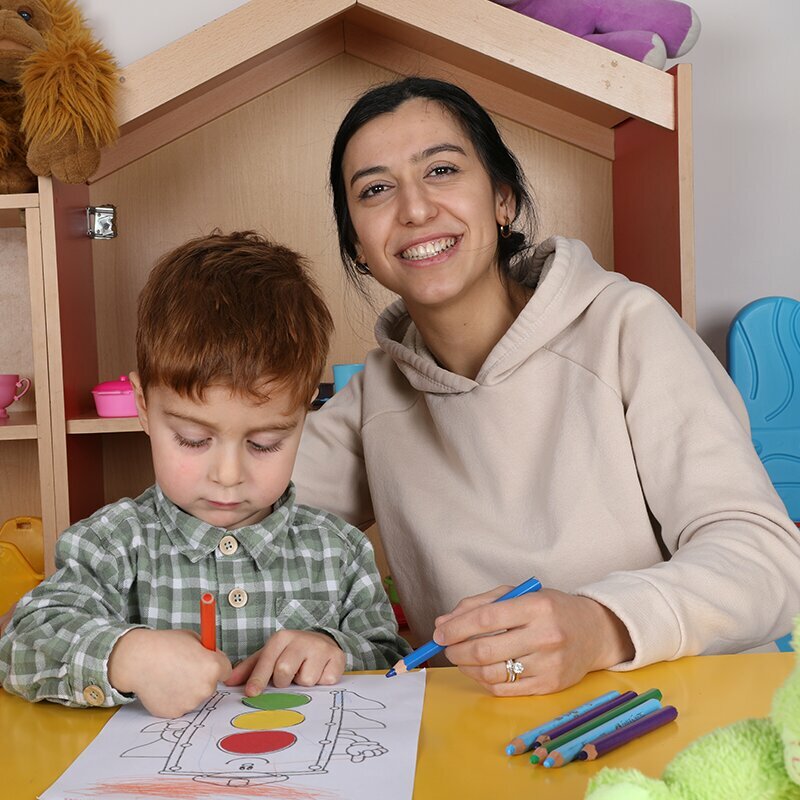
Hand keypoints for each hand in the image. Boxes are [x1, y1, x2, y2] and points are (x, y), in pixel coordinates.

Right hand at [108, 628, 231, 716]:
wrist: (138, 660)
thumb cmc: (165, 645)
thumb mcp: (194, 638)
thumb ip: (208, 652)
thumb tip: (215, 659)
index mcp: (213, 666)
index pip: (226, 671)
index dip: (216, 665)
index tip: (205, 662)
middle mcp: (205, 687)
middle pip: (211, 685)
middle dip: (202, 678)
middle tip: (183, 668)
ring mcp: (190, 702)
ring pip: (195, 696)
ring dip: (188, 689)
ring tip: (170, 675)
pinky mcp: (175, 713)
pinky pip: (180, 705)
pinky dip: (174, 698)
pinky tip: (163, 686)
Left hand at [224, 630, 344, 694]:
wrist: (321, 641)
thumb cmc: (291, 652)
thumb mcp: (270, 655)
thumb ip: (250, 668)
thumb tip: (228, 681)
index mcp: (281, 638)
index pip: (267, 661)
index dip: (258, 679)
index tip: (251, 693)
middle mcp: (301, 639)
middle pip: (284, 672)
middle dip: (284, 681)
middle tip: (289, 676)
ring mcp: (320, 647)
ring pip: (306, 680)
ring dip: (304, 682)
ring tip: (306, 671)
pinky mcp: (337, 657)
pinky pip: (325, 681)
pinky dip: (321, 682)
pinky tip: (320, 672)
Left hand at [433, 587, 633, 695]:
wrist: (594, 632)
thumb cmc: (550, 609)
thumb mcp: (518, 594)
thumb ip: (479, 605)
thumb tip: (443, 623)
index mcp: (537, 606)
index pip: (486, 619)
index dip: (456, 628)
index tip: (439, 632)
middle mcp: (546, 636)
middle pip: (486, 650)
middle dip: (456, 650)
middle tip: (446, 647)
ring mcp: (550, 664)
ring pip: (492, 674)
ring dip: (467, 667)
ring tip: (461, 658)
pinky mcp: (550, 686)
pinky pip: (505, 690)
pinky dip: (484, 681)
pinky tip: (480, 670)